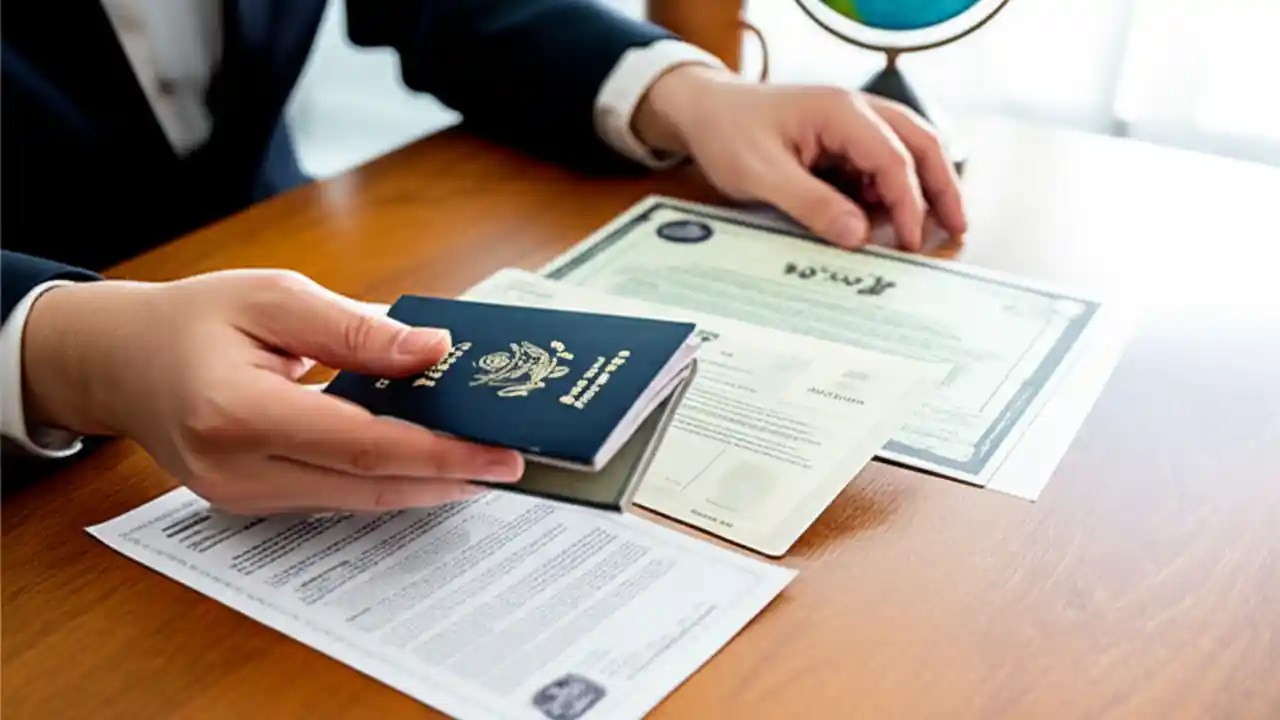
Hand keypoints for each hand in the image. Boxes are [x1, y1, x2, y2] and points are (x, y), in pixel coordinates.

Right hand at [21, 270, 523, 513]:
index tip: (498, 452)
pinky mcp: (248, 503)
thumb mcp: (274, 296)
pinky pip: (332, 497)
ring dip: (422, 484)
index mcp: (237, 411)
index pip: (363, 445)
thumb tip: (433, 350)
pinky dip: (383, 480)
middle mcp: (237, 469)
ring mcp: (240, 496)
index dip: (440, 453)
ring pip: (355, 500)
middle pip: (368, 485)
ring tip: (478, 462)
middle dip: (447, 478)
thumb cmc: (194, 319)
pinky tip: (423, 462)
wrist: (120, 362)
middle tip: (508, 463)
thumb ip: (355, 329)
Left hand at [633, 65, 966, 250]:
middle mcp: (857, 111)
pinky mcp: (844, 140)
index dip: (909, 204)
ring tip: (936, 228)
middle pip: (921, 144)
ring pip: (908, 150)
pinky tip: (888, 221)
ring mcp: (853, 123)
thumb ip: (810, 204)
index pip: (894, 159)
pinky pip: (881, 163)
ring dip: (925, 187)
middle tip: (959, 229)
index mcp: (841, 112)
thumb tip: (858, 237)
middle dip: (943, 187)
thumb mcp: (761, 174)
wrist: (705, 110)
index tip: (912, 244)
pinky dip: (893, 190)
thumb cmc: (728, 133)